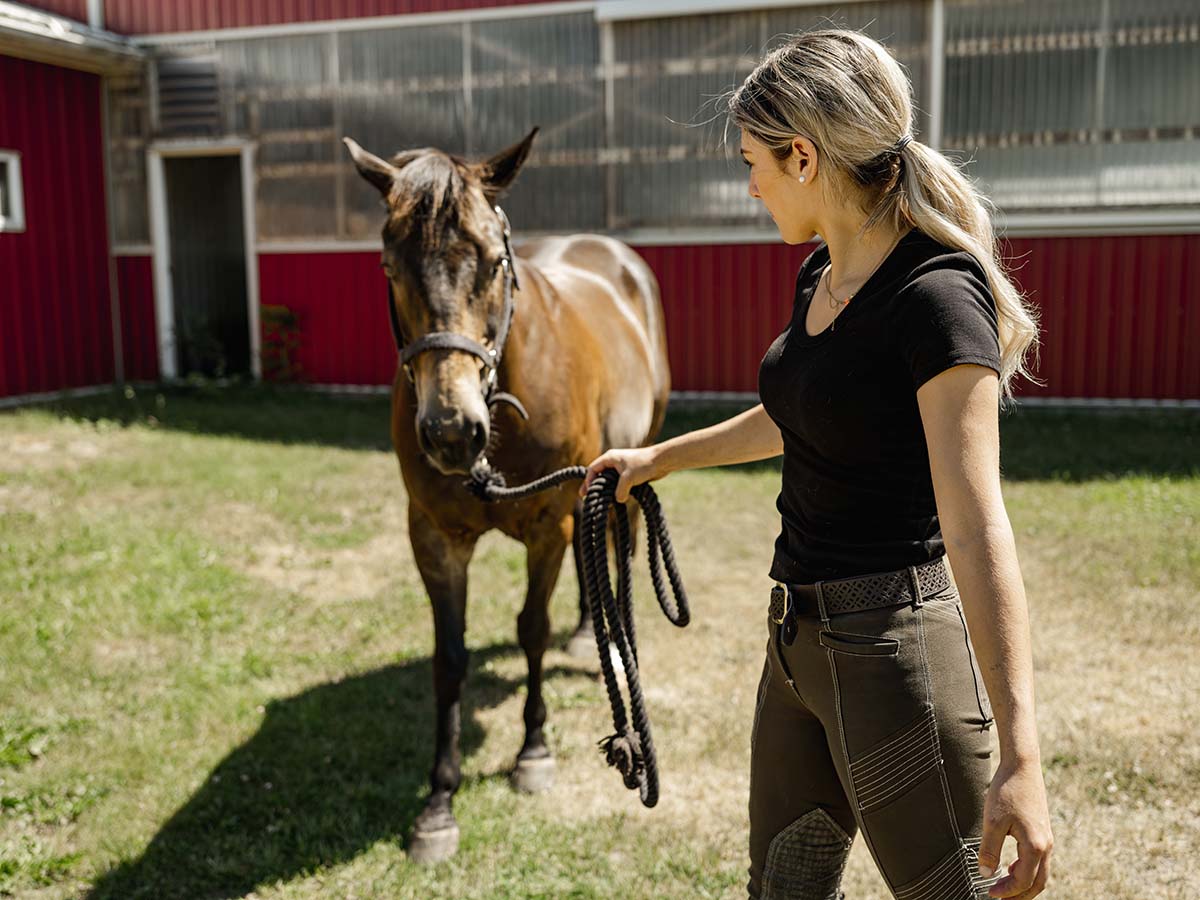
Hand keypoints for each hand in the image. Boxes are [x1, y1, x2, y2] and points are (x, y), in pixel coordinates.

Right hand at [579, 446, 662, 502]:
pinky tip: (616, 499)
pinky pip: (619, 483)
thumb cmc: (643, 465)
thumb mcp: (628, 479)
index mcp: (610, 458)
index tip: (586, 493)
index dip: (588, 481)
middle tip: (588, 498)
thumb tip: (618, 500)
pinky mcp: (630, 474)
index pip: (593, 469)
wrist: (662, 461)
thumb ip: (620, 491)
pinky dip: (616, 490)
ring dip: (606, 490)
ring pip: (610, 480)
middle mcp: (614, 462)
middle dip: (595, 486)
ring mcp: (622, 468)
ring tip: (602, 501)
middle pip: (599, 475)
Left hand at [979, 757, 1052, 897]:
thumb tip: (986, 874)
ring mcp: (1047, 838)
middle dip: (1020, 895)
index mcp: (1035, 845)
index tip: (989, 894)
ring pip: (1041, 872)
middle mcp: (1046, 845)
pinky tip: (1011, 866)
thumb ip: (989, 850)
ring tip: (1005, 888)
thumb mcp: (992, 821)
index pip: (1023, 880)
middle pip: (1038, 883)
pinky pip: (1040, 860)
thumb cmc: (1007, 791)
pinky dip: (1028, 870)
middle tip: (1001, 899)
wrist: (1022, 766)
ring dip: (1025, 884)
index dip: (1006, 891)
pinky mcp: (1043, 830)